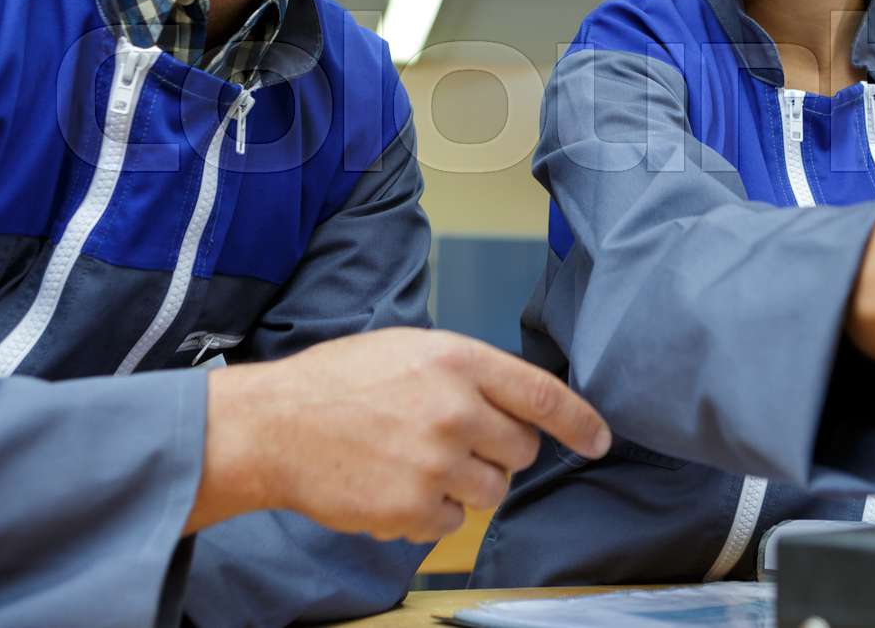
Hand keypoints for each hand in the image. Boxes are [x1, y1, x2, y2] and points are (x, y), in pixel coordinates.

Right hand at [185, 327, 610, 540]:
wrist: (274, 426)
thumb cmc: (341, 383)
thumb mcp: (411, 350)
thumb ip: (468, 372)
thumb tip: (519, 402)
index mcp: (458, 361)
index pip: (543, 396)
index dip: (580, 422)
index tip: (600, 441)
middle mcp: (456, 411)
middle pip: (521, 451)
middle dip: (498, 452)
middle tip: (453, 441)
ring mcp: (436, 463)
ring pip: (492, 492)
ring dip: (465, 486)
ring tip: (418, 463)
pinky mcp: (413, 508)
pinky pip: (452, 523)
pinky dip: (430, 513)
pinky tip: (394, 486)